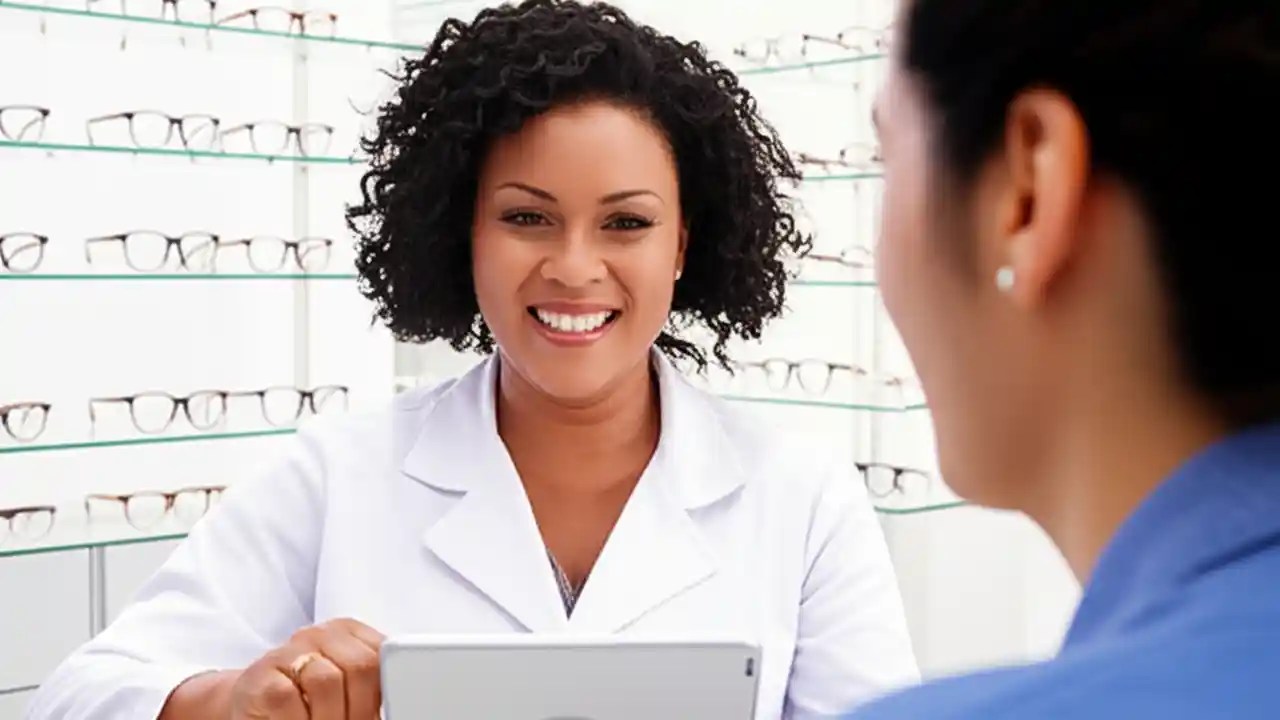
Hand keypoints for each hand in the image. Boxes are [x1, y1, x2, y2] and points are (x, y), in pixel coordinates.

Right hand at [229, 618, 385, 718]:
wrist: (254, 706)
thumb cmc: (307, 701)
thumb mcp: (347, 690)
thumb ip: (371, 686)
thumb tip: (398, 706)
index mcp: (347, 633)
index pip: (381, 654)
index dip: (382, 690)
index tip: (375, 712)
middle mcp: (318, 635)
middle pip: (360, 665)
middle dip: (359, 707)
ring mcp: (288, 652)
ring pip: (327, 681)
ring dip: (330, 717)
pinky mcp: (261, 676)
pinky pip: (288, 697)